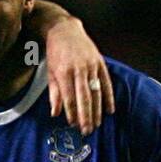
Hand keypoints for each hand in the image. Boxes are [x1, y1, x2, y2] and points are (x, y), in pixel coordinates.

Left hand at [43, 16, 114, 135]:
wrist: (64, 30)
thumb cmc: (55, 54)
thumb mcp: (50, 73)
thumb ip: (54, 94)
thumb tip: (56, 113)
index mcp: (64, 72)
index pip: (69, 98)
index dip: (72, 113)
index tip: (73, 125)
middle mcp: (79, 69)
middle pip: (84, 98)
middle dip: (85, 116)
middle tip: (86, 131)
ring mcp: (91, 65)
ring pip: (96, 92)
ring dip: (97, 111)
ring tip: (96, 124)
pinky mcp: (100, 63)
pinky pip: (106, 83)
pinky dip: (108, 97)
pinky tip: (109, 110)